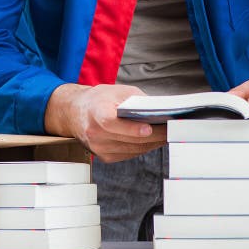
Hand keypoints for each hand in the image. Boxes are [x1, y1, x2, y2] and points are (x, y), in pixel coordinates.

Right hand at [44, 83, 166, 162]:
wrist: (76, 113)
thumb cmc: (99, 99)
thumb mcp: (117, 91)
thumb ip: (137, 100)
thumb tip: (159, 110)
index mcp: (95, 113)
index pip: (112, 124)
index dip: (131, 128)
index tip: (149, 128)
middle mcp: (95, 134)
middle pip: (129, 139)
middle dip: (154, 135)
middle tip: (172, 129)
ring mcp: (99, 148)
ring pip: (133, 149)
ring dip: (152, 143)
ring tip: (168, 134)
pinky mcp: (105, 157)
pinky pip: (130, 154)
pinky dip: (144, 147)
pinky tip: (154, 140)